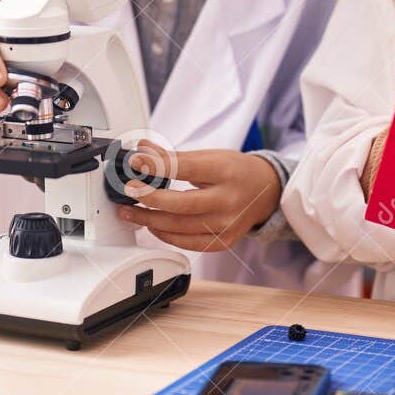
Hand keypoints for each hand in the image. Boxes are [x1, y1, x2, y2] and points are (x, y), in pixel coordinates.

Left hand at [117, 149, 281, 252]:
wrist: (266, 192)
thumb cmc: (236, 171)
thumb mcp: (209, 156)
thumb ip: (174, 157)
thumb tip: (142, 150)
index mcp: (225, 171)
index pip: (185, 169)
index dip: (157, 166)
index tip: (135, 162)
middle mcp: (228, 200)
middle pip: (181, 204)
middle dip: (149, 198)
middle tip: (128, 191)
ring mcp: (227, 224)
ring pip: (180, 228)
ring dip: (149, 220)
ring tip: (131, 211)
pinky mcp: (223, 241)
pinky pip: (189, 243)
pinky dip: (166, 236)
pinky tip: (153, 226)